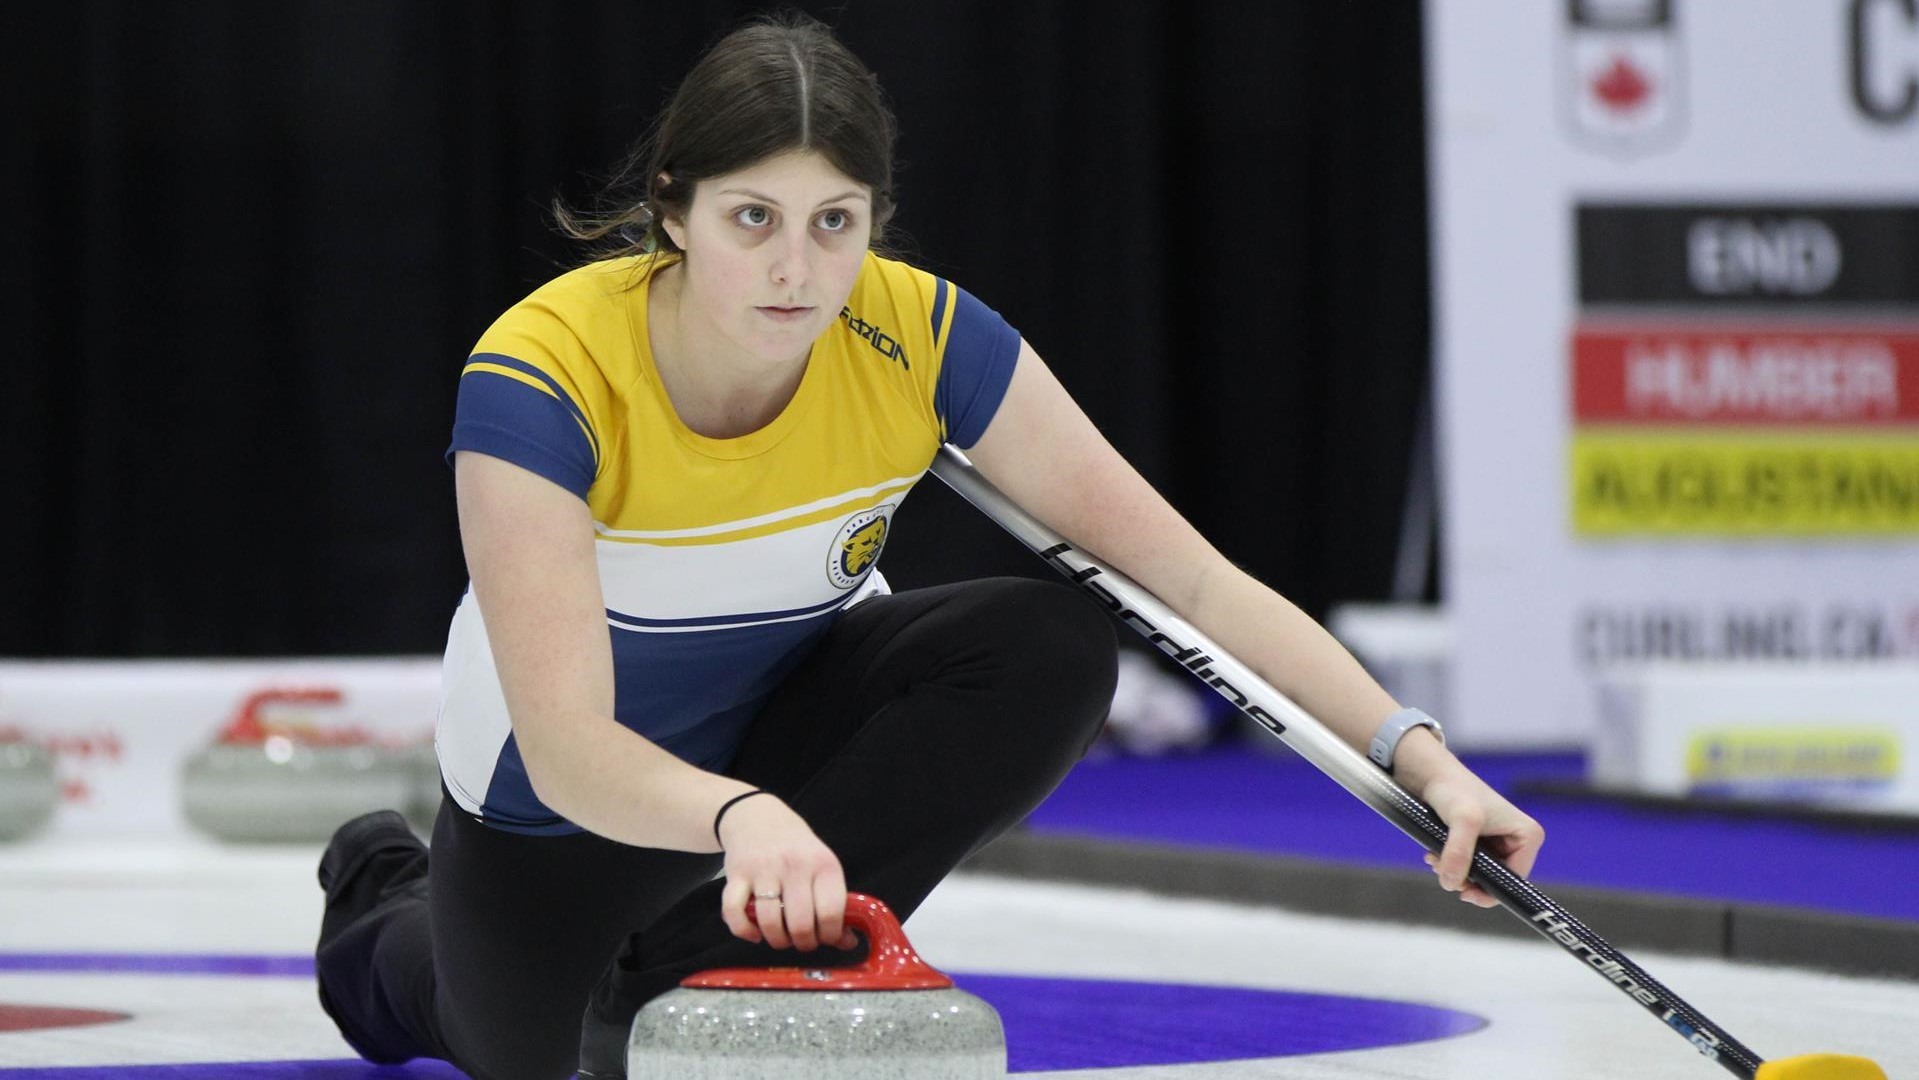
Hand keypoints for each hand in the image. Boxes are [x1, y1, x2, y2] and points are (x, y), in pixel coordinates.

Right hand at [715, 793, 858, 951]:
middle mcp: (794, 865)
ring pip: (770, 923)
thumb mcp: (822, 867)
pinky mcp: (736, 874)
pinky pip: (735, 913)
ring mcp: (763, 870)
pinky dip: (744, 931)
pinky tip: (754, 933)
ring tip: (781, 937)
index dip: (830, 936)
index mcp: (823, 864)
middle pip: (800, 924)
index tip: (825, 938)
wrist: (757, 817)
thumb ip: (835, 904)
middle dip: (803, 943)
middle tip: (803, 941)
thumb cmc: (796, 848)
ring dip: (777, 940)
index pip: (831, 913)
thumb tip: (848, 942)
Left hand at [1417, 769, 1545, 908]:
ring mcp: (1499, 843)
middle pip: (1496, 880)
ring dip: (1456, 873)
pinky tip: (1435, 854)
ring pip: (1479, 875)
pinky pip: (1468, 866)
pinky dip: (1451, 865)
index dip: (1490, 892)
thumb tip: (1452, 883)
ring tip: (1436, 858)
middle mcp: (1518, 841)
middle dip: (1468, 880)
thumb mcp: (1461, 819)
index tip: (1463, 892)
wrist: (1432, 775)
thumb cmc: (1453, 789)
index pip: (1515, 881)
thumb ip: (1459, 852)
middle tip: (1443, 869)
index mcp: (1528, 836)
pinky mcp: (1481, 843)